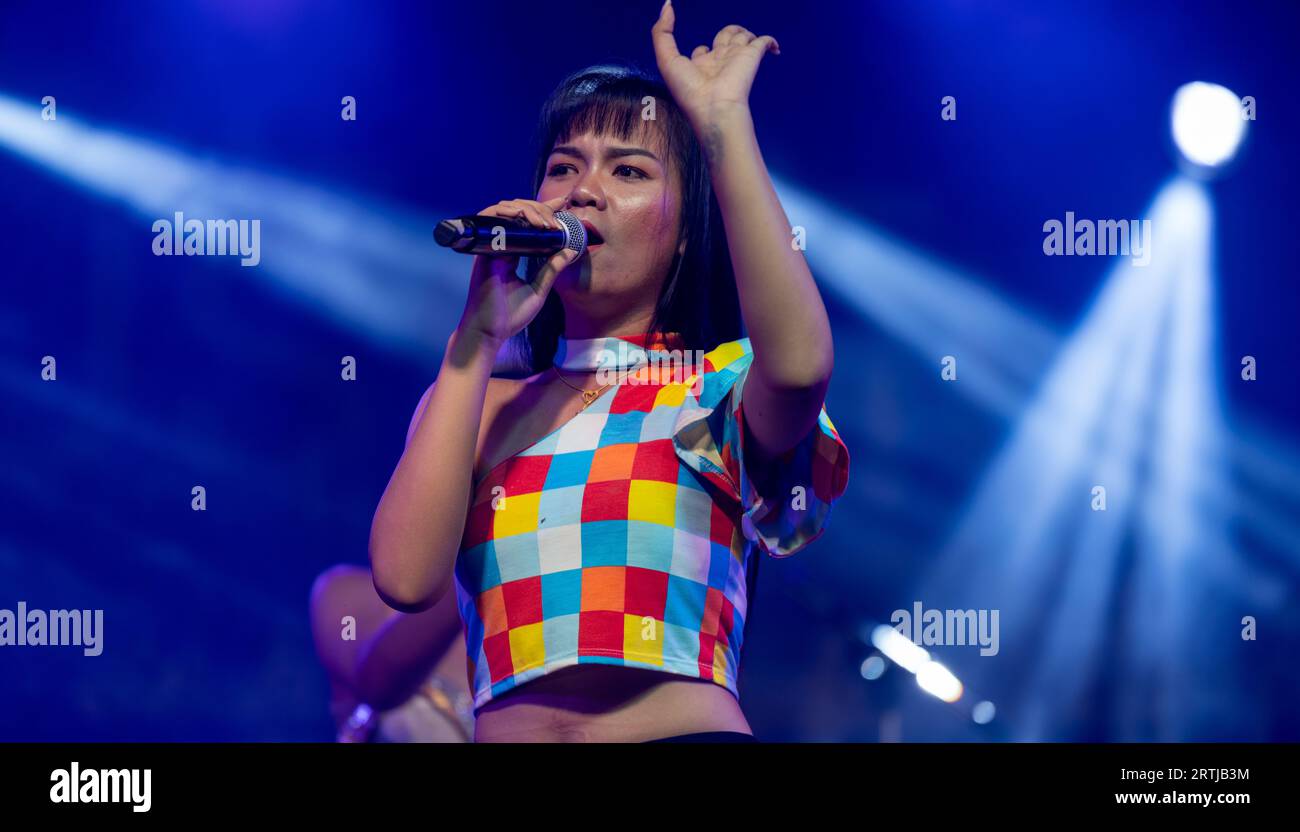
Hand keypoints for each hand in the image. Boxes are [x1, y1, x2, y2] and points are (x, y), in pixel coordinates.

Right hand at [457, 195, 577, 345]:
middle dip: (539, 208)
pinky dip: (509, 213)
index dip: (542, 209)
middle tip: (556, 219)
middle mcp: (499, 246)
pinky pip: (492, 220)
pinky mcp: (483, 249)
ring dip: (528, 210)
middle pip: (516, 211)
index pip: (526, 224)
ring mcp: (489, 246)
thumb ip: (552, 269)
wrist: (487, 332)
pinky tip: (529, 221)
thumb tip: (569, 249)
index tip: (561, 204)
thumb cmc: (508, 316)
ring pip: (505, 210)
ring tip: (546, 223)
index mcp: (510, 254)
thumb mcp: (539, 289)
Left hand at [650, 0, 779, 129]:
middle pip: (725, 39)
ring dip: (746, 34)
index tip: (701, 48)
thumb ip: (662, 32)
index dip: (702, 48)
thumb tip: (667, 5)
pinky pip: (764, 43)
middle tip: (732, 32)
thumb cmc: (689, 91)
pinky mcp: (752, 57)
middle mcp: (719, 61)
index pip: (703, 51)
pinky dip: (769, 42)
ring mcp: (736, 59)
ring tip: (749, 36)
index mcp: (700, 65)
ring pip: (743, 38)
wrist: (714, 108)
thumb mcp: (665, 59)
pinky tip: (773, 47)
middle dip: (728, 33)